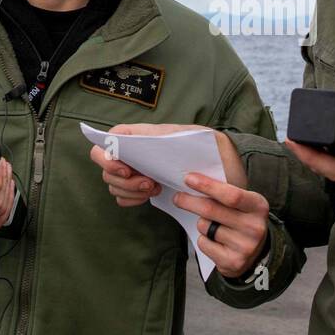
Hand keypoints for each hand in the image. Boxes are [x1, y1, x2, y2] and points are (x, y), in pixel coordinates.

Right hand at [87, 123, 247, 207]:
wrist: (228, 166)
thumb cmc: (212, 146)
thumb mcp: (197, 135)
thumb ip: (172, 135)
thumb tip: (146, 140)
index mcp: (144, 135)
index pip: (110, 139)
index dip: (107, 155)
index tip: (127, 170)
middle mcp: (135, 151)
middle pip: (106, 167)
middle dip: (124, 181)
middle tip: (150, 185)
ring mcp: (137, 170)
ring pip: (113, 184)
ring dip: (129, 191)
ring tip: (155, 189)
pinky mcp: (142, 187)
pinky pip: (123, 197)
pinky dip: (131, 199)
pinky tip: (152, 195)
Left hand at [173, 172, 269, 278]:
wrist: (256, 252)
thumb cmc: (242, 219)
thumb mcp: (244, 201)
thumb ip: (225, 187)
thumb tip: (200, 168)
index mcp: (258, 206)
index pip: (231, 195)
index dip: (207, 186)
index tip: (189, 178)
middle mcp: (255, 227)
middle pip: (211, 210)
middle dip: (190, 202)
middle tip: (177, 197)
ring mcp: (245, 247)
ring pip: (205, 227)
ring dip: (201, 223)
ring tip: (213, 225)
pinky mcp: (233, 262)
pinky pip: (204, 244)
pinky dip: (203, 240)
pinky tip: (215, 241)